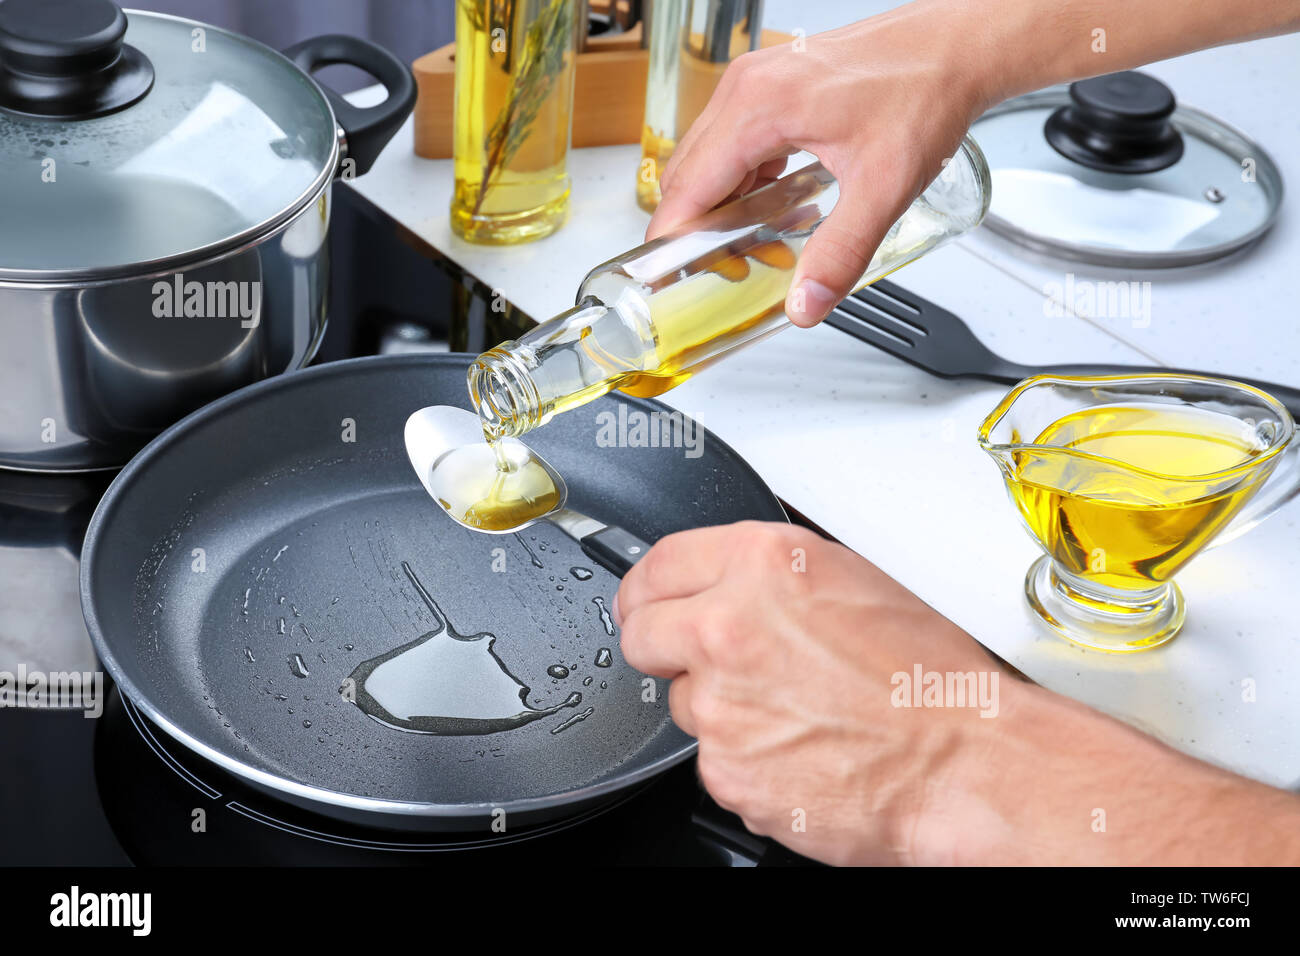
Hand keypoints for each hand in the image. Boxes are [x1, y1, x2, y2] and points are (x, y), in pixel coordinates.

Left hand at [616, 522, 1299, 864]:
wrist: (965, 762)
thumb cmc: (931, 677)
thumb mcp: (854, 580)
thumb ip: (772, 575)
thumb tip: (734, 580)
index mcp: (761, 565)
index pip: (658, 564)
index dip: (650, 587)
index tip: (649, 601)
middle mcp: (727, 628)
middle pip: (640, 633)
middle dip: (663, 646)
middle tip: (708, 660)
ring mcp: (720, 704)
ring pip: (681, 702)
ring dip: (718, 706)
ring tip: (791, 709)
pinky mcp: (725, 769)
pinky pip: (712, 758)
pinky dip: (744, 757)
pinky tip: (796, 746)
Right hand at [646, 2, 992, 325]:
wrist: (955, 47)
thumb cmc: (924, 91)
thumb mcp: (882, 187)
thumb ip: (840, 252)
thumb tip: (805, 303)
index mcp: (757, 108)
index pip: (686, 190)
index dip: (678, 242)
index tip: (681, 277)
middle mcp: (746, 88)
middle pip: (688, 176)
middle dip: (704, 230)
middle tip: (741, 266)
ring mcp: (757, 81)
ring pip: (709, 159)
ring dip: (727, 205)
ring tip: (767, 241)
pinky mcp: (773, 84)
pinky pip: (735, 141)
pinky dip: (745, 179)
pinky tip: (782, 202)